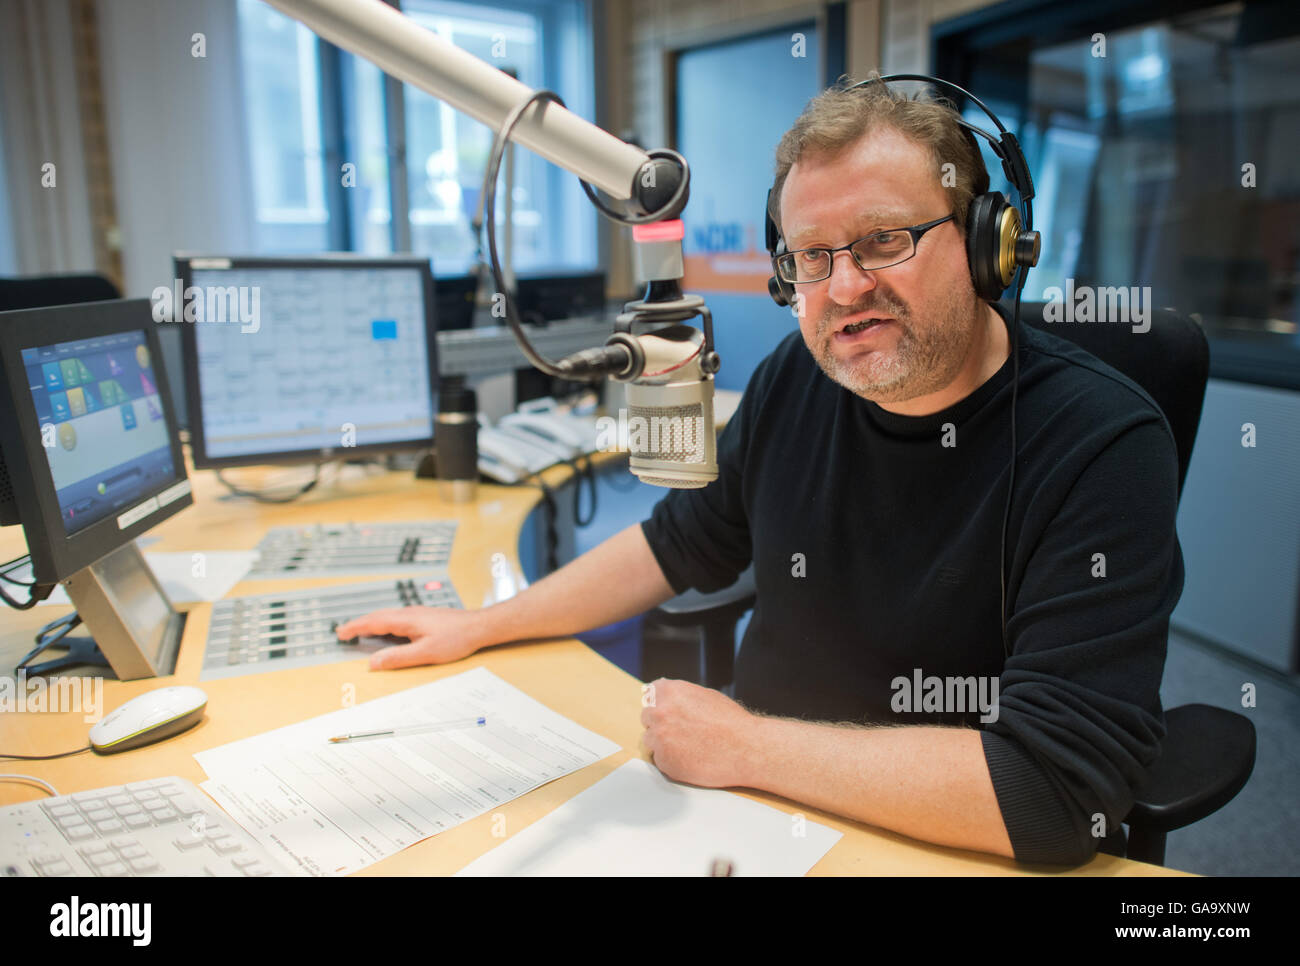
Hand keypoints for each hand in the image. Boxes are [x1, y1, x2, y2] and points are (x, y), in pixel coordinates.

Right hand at [333, 607, 486, 669]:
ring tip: (359, 631)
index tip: (340, 633)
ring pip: (387, 616)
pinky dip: (384, 623)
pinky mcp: (424, 617)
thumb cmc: (456, 639)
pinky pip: (396, 618)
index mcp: (406, 620)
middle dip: (359, 624)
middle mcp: (409, 613)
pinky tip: (387, 630)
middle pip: (378, 616)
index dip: (355, 627)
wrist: (479, 626)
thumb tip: (373, 663)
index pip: (373, 622)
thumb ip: (398, 658)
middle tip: (342, 633)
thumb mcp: (425, 653)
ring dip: (371, 623)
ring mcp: (417, 614)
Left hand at [639, 678, 760, 788]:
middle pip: (647, 717)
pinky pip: (660, 759)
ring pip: (650, 740)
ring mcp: (659, 738)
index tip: (667, 712)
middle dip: (660, 723)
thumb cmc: (731, 722)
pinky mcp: (663, 761)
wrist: (746, 748)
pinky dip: (671, 760)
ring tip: (689, 746)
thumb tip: (667, 697)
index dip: (660, 704)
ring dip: (663, 743)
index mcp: (669, 692)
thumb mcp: (705, 696)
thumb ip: (680, 696)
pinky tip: (691, 758)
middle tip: (681, 731)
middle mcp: (660, 712)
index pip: (650, 694)